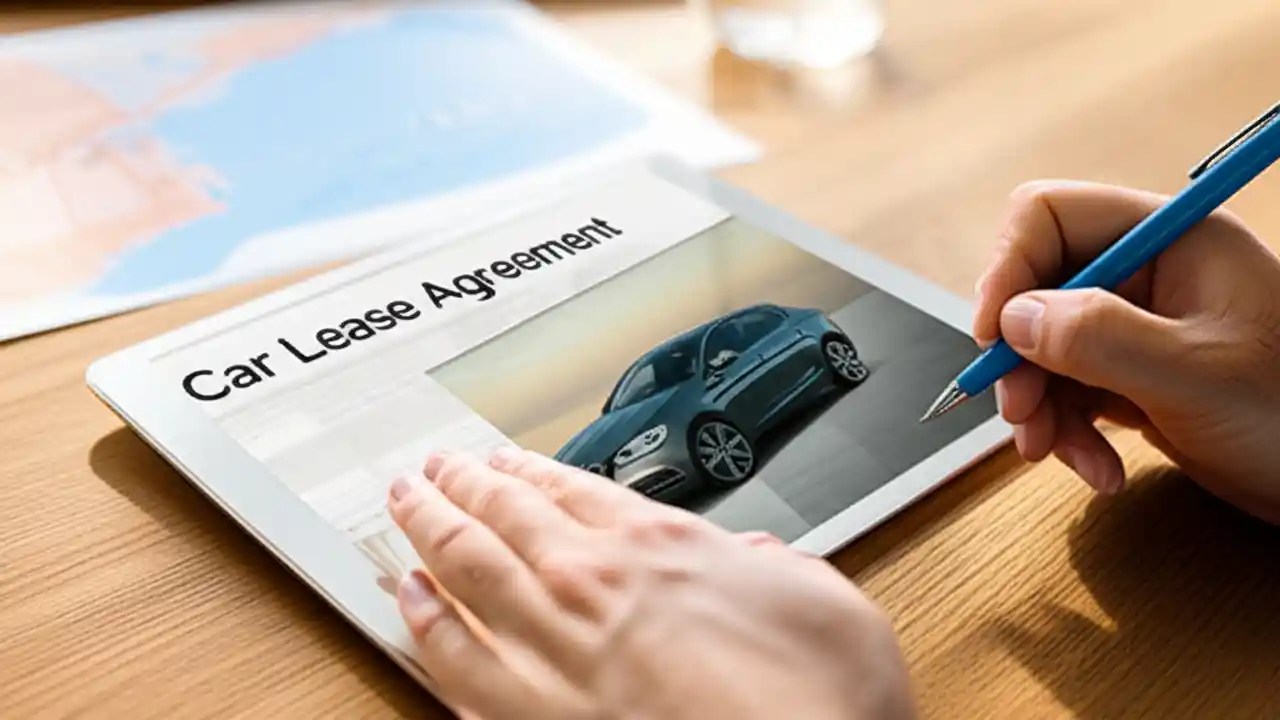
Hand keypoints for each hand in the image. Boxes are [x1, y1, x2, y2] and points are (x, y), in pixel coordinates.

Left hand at [386, 449, 915, 719]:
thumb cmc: (816, 707)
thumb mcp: (834, 609)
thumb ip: (785, 571)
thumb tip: (760, 560)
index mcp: (663, 549)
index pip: (572, 491)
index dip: (527, 469)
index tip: (501, 460)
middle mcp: (595, 586)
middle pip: (505, 514)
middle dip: (461, 484)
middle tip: (432, 467)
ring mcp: (553, 651)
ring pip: (466, 568)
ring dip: (428, 529)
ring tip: (404, 504)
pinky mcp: (530, 719)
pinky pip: (453, 659)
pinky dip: (425, 622)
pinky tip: (411, 600)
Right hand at [974, 180, 1279, 523]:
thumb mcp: (1197, 376)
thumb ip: (1100, 338)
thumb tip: (1013, 319)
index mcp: (1170, 239)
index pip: (1048, 217)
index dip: (1008, 269)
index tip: (991, 336)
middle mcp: (1148, 273)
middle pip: (1035, 289)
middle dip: (1019, 357)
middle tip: (1019, 415)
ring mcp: (1139, 328)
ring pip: (1042, 348)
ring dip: (1038, 405)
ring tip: (1055, 454)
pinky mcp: (1134, 378)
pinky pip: (1068, 391)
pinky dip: (1068, 432)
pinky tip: (1097, 468)